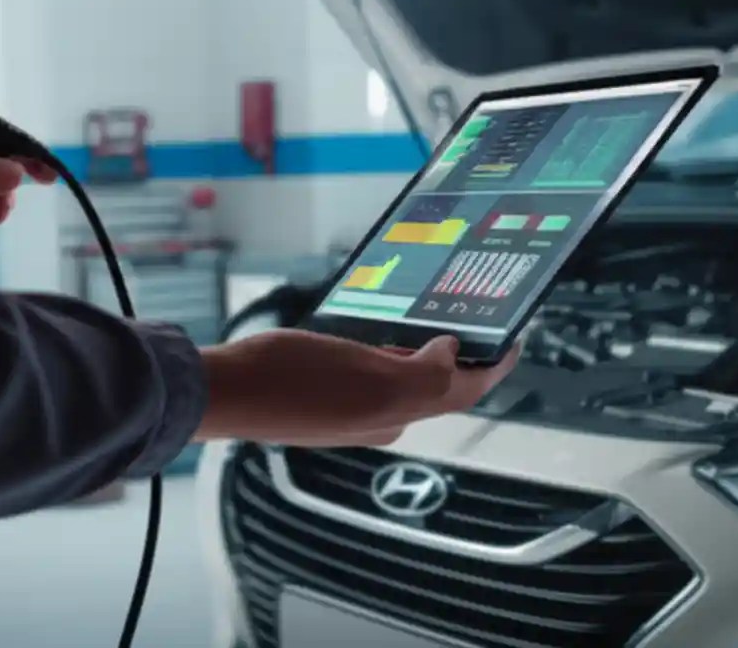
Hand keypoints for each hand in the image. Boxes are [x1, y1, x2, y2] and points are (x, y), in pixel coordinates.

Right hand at [196, 329, 519, 446]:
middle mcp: (378, 417)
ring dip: (425, 354)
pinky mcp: (321, 395)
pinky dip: (388, 352)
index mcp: (398, 412)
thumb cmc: (292, 382)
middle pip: (438, 388)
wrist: (223, 392)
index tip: (513, 338)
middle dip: (461, 358)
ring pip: (403, 380)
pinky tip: (379, 331)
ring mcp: (348, 409)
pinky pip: (370, 372)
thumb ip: (425, 376)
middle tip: (475, 319)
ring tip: (434, 320)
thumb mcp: (370, 376)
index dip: (494, 367)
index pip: (464, 391)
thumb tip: (452, 356)